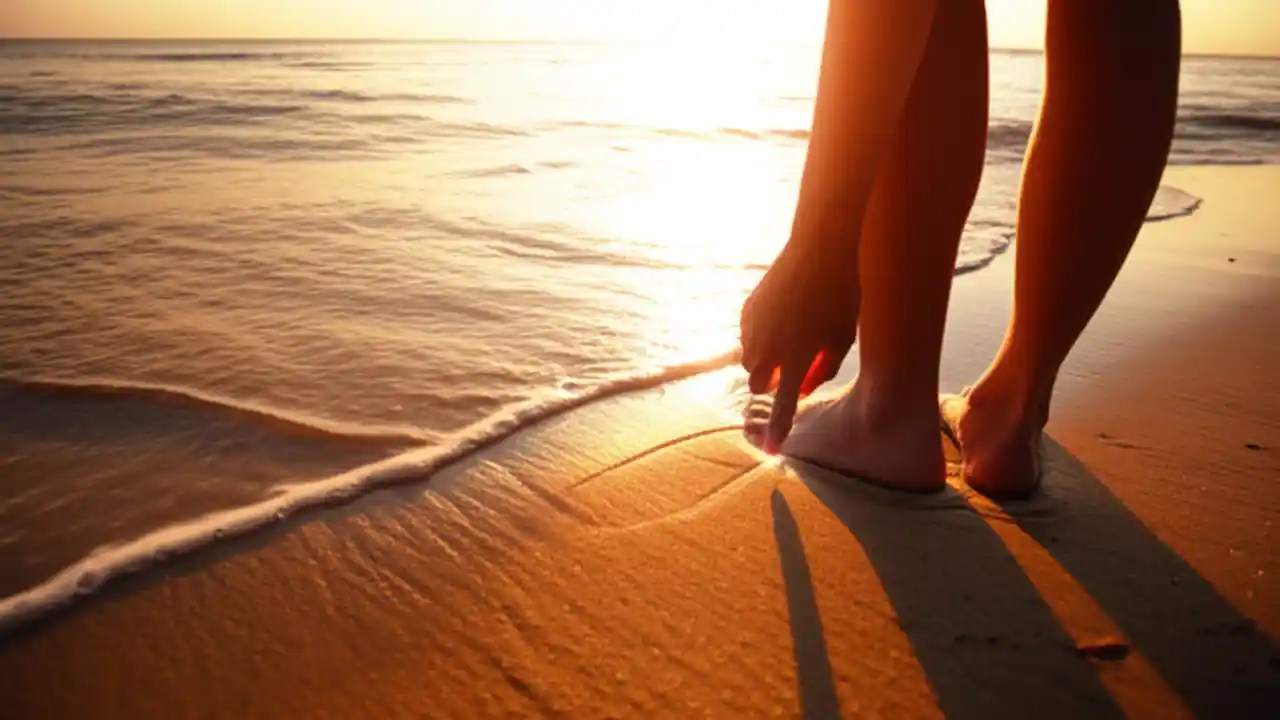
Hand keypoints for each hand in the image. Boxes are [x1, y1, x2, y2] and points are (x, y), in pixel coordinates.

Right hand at [740, 246, 858, 452]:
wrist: (821, 248)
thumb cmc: (841, 295)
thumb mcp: (841, 338)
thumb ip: (823, 369)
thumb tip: (803, 388)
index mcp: (797, 356)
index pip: (784, 403)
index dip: (779, 429)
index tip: (772, 450)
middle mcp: (769, 345)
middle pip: (758, 383)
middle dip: (771, 383)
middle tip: (791, 370)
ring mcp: (754, 326)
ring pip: (749, 360)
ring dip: (764, 361)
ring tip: (788, 341)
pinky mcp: (748, 310)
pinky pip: (747, 335)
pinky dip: (759, 337)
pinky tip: (780, 320)